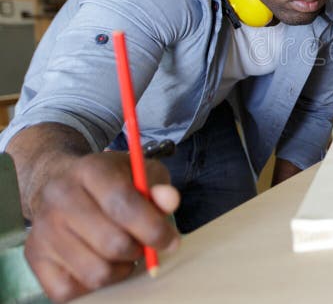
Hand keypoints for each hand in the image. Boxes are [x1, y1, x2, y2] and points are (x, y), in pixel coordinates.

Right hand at [24, 151, 179, 301]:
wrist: (60, 183)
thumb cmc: (111, 181)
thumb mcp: (139, 173)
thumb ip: (158, 187)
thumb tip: (170, 201)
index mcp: (90, 170)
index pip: (123, 205)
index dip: (153, 228)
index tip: (171, 241)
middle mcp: (60, 197)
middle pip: (112, 243)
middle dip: (139, 250)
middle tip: (144, 245)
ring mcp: (42, 229)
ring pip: (95, 272)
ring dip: (120, 269)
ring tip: (123, 253)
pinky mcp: (33, 256)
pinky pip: (69, 290)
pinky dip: (93, 285)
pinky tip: (100, 262)